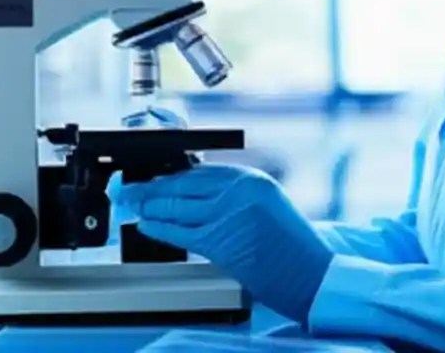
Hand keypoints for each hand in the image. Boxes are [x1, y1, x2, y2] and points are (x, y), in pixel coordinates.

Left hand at [113, 163, 334, 322]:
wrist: (311, 274)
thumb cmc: (292, 245)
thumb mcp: (266, 203)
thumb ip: (234, 194)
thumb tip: (193, 193)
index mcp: (251, 179)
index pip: (199, 171)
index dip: (171, 175)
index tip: (155, 177)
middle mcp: (238, 192)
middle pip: (183, 186)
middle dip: (153, 188)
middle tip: (134, 190)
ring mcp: (228, 215)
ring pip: (177, 207)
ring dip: (151, 207)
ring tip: (135, 206)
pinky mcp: (220, 241)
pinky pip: (180, 232)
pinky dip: (159, 228)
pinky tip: (146, 226)